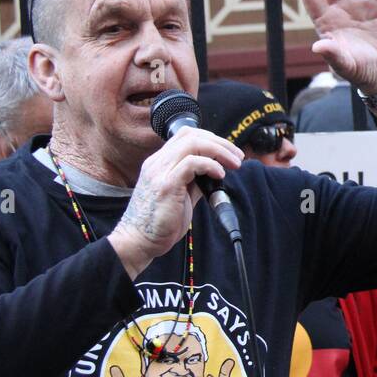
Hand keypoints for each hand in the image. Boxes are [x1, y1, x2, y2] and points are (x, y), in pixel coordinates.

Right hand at [108, 129, 243, 278]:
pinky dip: (210, 165)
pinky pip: (191, 163)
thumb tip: (214, 172)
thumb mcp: (179, 195)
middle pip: (191, 135)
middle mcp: (157, 163)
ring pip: (192, 144)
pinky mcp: (165, 186)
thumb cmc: (158, 222)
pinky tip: (220, 175)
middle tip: (238, 157)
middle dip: (220, 143)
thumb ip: (194, 181)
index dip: (211, 139)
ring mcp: (159, 172)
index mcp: (159, 163)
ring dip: (219, 151)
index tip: (229, 153)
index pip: (186, 135)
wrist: (138, 241)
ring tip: (234, 164)